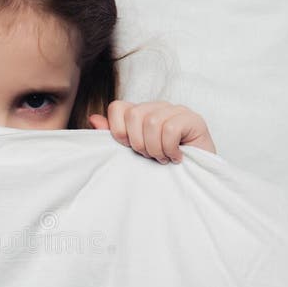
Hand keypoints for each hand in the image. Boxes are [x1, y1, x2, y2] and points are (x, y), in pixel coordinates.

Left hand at [88, 100, 215, 163]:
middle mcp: (158, 107)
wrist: (194, 179)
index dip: (118, 131)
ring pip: (152, 122)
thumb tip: (93, 119)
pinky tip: (176, 157)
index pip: (118, 107)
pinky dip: (170, 149)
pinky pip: (171, 129)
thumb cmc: (162, 165)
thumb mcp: (133, 152)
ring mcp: (177, 111)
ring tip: (163, 158)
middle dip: (139, 143)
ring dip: (155, 148)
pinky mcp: (194, 119)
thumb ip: (114, 135)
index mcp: (141, 113)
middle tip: (150, 156)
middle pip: (134, 115)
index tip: (129, 148)